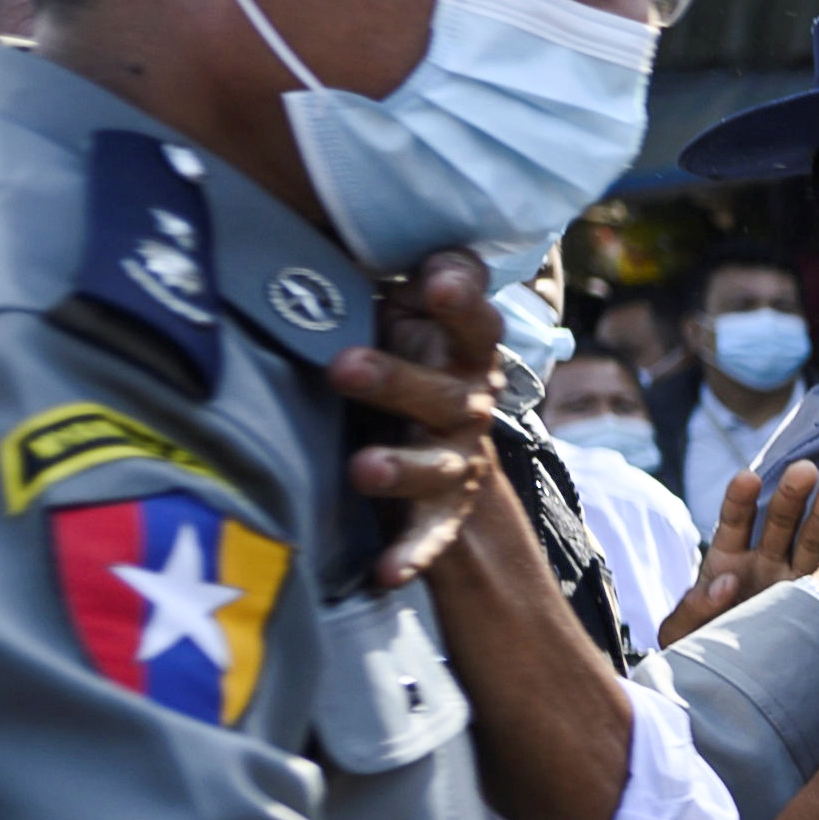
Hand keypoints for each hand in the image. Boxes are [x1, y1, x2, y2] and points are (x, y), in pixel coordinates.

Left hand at [331, 248, 502, 589]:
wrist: (439, 448)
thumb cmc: (411, 362)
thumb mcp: (412, 317)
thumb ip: (418, 283)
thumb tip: (409, 244)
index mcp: (466, 354)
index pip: (474, 321)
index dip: (460, 300)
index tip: (435, 281)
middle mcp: (472, 406)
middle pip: (447, 394)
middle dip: (397, 380)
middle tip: (344, 367)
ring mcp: (458, 463)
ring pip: (438, 465)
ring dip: (401, 468)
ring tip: (363, 470)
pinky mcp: (441, 516)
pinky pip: (428, 539)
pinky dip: (410, 557)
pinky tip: (386, 575)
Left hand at [662, 459, 818, 642]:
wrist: (737, 684)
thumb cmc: (702, 651)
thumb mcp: (682, 634)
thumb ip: (693, 609)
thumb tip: (723, 583)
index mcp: (729, 561)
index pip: (733, 522)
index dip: (740, 500)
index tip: (748, 478)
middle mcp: (765, 563)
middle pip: (778, 521)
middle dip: (790, 495)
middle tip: (804, 471)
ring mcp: (796, 577)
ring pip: (810, 537)